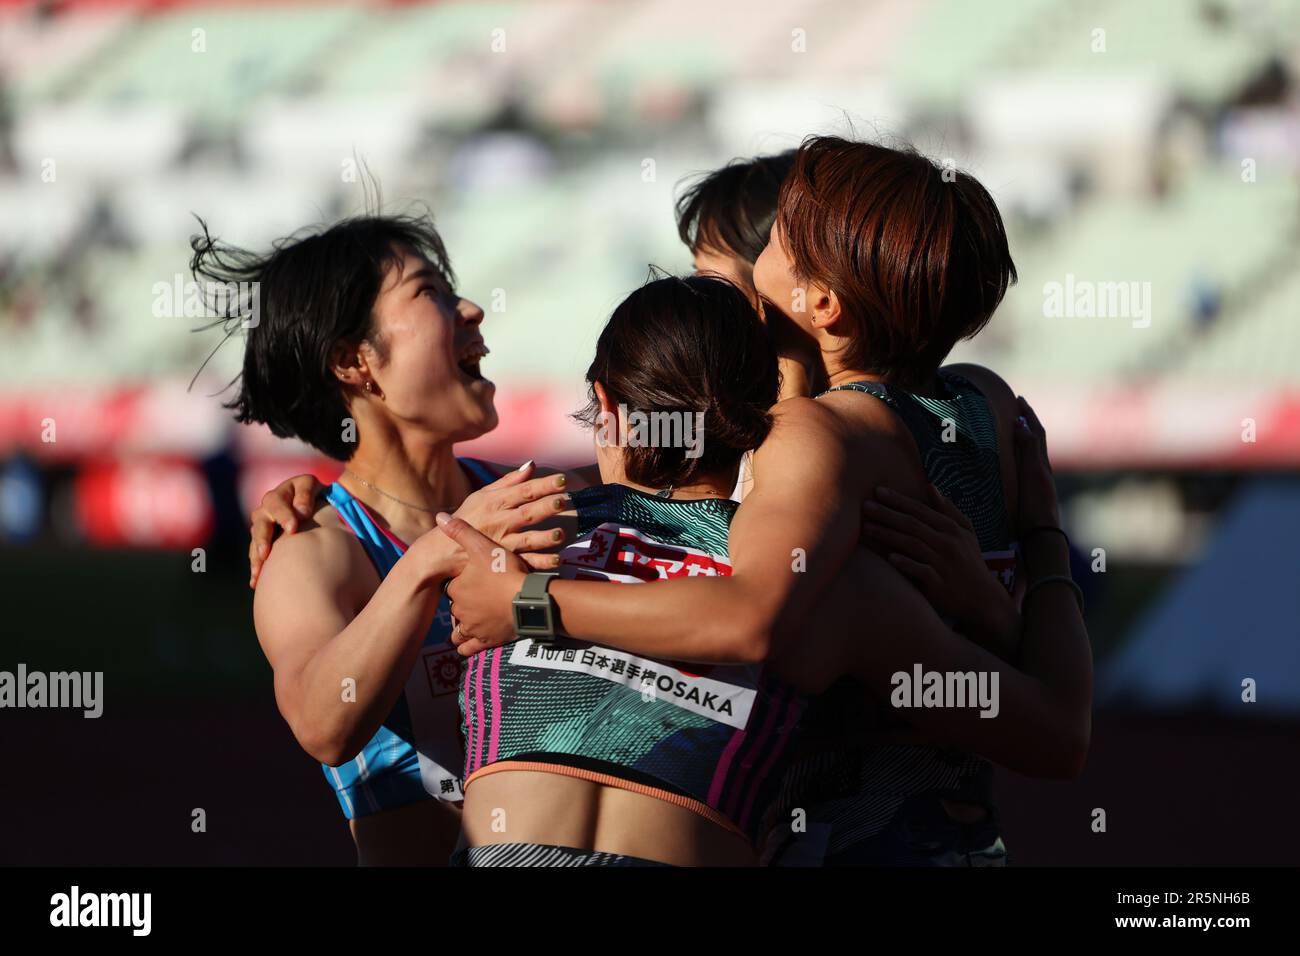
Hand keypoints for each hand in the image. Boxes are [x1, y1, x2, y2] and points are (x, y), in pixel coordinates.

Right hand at [249, 474, 324, 587]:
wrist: (316, 505)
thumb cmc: (317, 495)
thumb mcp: (312, 487)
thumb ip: (306, 494)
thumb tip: (302, 512)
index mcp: (281, 494)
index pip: (277, 503)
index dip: (284, 515)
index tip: (293, 529)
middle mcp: (268, 508)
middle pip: (261, 522)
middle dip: (263, 538)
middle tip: (267, 553)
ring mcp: (264, 524)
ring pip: (256, 539)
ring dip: (256, 555)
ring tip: (258, 571)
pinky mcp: (264, 539)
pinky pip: (256, 552)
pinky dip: (257, 566)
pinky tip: (256, 581)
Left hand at [436, 514, 529, 656]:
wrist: (527, 598)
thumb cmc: (506, 571)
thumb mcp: (484, 546)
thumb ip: (461, 531)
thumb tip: (439, 516)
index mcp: (456, 588)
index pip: (452, 586)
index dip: (462, 583)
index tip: (474, 580)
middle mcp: (459, 609)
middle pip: (457, 607)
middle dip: (464, 604)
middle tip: (479, 598)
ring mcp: (472, 627)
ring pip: (458, 629)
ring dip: (461, 626)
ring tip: (472, 621)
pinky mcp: (485, 640)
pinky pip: (468, 647)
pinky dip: (466, 646)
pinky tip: (468, 644)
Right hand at [449, 462, 568, 558]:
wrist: (443, 550)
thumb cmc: (467, 517)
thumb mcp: (482, 495)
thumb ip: (508, 482)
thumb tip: (531, 465)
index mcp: (496, 502)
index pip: (523, 491)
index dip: (543, 485)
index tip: (563, 479)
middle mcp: (500, 522)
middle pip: (527, 513)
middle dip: (545, 507)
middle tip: (563, 501)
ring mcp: (502, 543)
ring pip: (526, 540)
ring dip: (543, 538)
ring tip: (560, 534)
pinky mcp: (503, 562)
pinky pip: (524, 563)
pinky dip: (540, 563)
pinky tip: (556, 560)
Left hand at [860, 484, 1016, 649]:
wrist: (983, 598)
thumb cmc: (970, 562)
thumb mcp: (966, 532)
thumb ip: (948, 510)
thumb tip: (930, 486)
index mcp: (951, 529)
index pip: (920, 510)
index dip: (899, 500)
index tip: (877, 491)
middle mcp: (947, 543)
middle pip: (913, 524)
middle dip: (887, 514)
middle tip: (865, 506)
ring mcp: (943, 563)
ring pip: (913, 544)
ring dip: (888, 535)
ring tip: (867, 528)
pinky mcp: (939, 584)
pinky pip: (921, 571)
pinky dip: (906, 563)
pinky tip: (890, 557)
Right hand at [1014, 396, 1061, 531]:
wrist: (1040, 535)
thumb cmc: (1036, 504)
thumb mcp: (1033, 473)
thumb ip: (1028, 448)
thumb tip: (1020, 423)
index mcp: (1041, 463)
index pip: (1036, 432)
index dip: (1028, 414)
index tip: (1019, 399)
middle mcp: (1039, 471)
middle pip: (1034, 441)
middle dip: (1026, 424)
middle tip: (1014, 410)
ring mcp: (1034, 483)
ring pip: (1028, 455)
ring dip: (1020, 441)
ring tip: (1008, 431)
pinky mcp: (1026, 494)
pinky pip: (1020, 468)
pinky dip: (1015, 458)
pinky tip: (1006, 463)